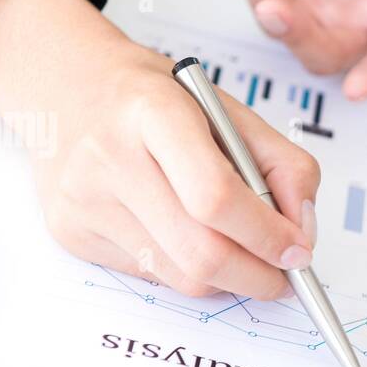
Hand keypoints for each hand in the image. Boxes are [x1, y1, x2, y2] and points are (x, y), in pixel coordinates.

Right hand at [0, 0, 319, 297]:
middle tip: (283, 275)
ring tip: (241, 252)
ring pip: (180, 277)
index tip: (297, 251)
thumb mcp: (229, 108)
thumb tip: (302, 234)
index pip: (215, 197)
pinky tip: (187, 237)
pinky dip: (187, 270)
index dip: (266, 235)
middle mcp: (108, 157)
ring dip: (227, 279)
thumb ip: (282, 165)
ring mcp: (83, 201)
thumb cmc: (153, 99)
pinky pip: (153, 277)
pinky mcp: (72, 235)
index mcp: (152, 111)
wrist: (65, 86)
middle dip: (258, 276)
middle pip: (200, 253)